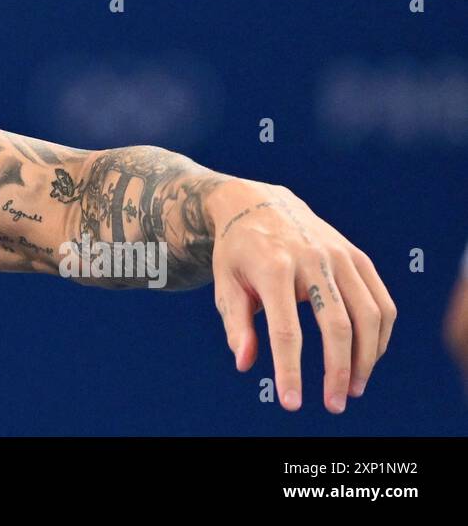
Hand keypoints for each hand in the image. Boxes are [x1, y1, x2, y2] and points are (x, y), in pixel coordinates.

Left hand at [206, 179, 395, 412]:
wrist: (256, 202)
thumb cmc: (237, 251)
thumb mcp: (225, 283)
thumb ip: (236, 324)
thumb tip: (246, 364)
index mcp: (272, 267)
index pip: (285, 330)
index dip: (290, 369)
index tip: (292, 403)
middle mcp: (311, 259)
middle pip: (336, 326)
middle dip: (338, 372)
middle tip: (334, 404)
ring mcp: (339, 255)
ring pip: (369, 315)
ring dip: (367, 358)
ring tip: (353, 387)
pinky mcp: (358, 256)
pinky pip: (381, 301)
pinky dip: (381, 335)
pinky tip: (368, 358)